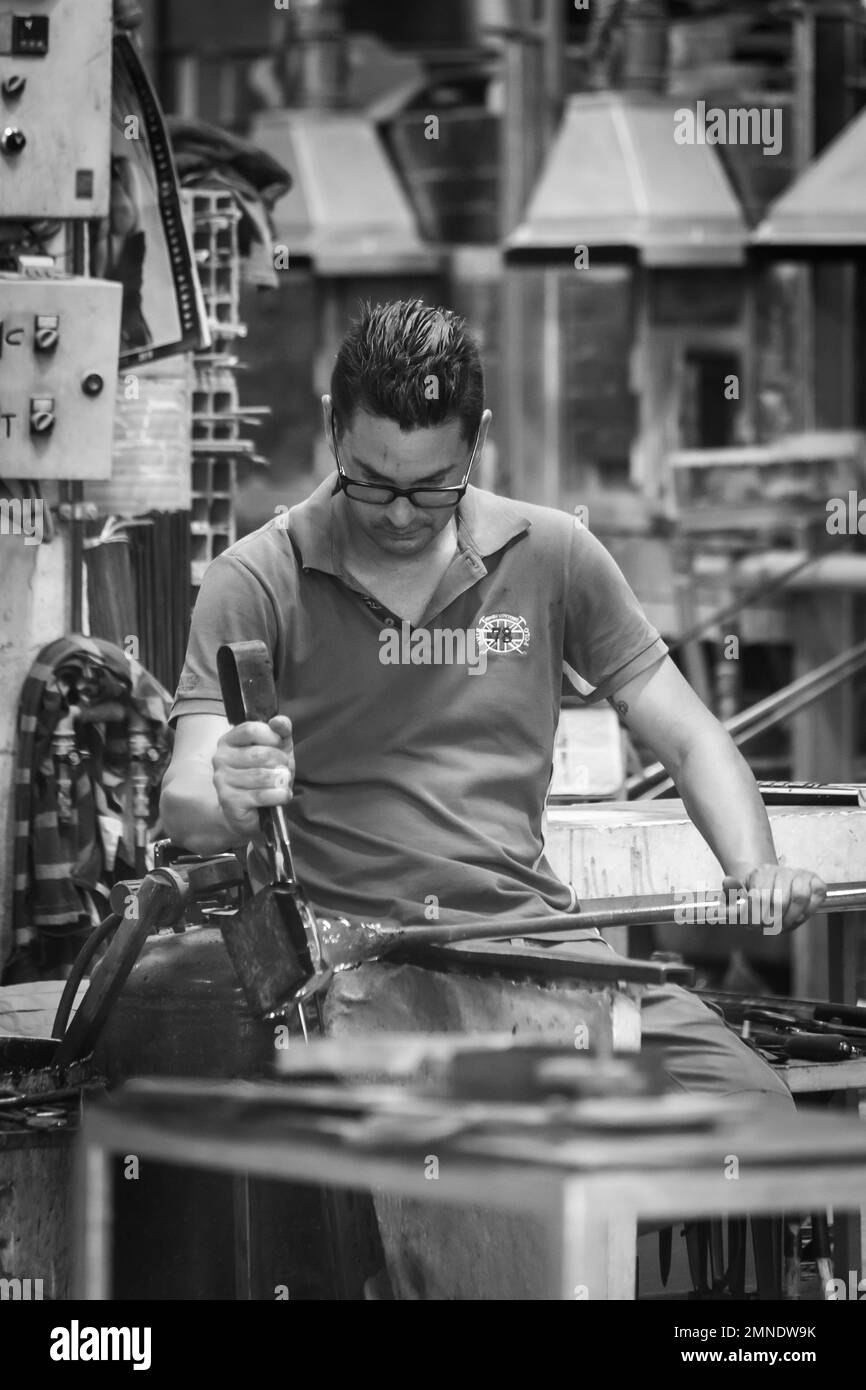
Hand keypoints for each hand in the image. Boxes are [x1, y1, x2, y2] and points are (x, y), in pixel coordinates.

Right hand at [212, 715, 293, 841]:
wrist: (255, 809)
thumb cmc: (266, 774)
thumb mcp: (277, 749)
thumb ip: (281, 731)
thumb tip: (278, 721)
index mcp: (229, 740)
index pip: (251, 729)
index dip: (272, 737)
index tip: (279, 745)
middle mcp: (220, 758)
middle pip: (260, 754)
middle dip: (281, 762)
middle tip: (283, 770)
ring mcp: (222, 780)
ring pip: (262, 775)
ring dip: (281, 780)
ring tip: (282, 783)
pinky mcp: (229, 801)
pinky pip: (261, 795)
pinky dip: (278, 795)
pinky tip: (282, 796)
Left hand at [722, 863, 826, 934]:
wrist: (772, 886)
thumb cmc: (755, 894)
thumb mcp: (739, 895)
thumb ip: (732, 893)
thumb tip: (728, 882)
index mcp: (761, 873)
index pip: (759, 897)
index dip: (757, 916)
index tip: (754, 925)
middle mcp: (781, 871)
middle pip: (779, 901)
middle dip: (773, 921)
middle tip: (768, 927)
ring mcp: (800, 875)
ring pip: (799, 898)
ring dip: (790, 918)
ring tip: (782, 925)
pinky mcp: (816, 882)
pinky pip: (815, 897)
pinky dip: (807, 912)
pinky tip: (796, 917)